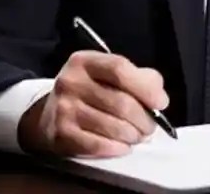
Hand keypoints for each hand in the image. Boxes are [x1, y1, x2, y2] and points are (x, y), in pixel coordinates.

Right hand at [18, 50, 169, 156]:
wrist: (48, 114)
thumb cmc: (89, 91)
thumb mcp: (108, 74)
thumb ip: (138, 77)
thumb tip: (159, 98)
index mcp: (85, 62)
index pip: (119, 69)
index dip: (145, 88)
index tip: (161, 103)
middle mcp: (71, 82)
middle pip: (121, 103)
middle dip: (144, 119)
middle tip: (150, 127)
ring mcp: (64, 109)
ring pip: (113, 126)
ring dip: (132, 135)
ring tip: (137, 136)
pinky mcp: (60, 134)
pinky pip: (98, 145)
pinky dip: (116, 148)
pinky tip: (123, 146)